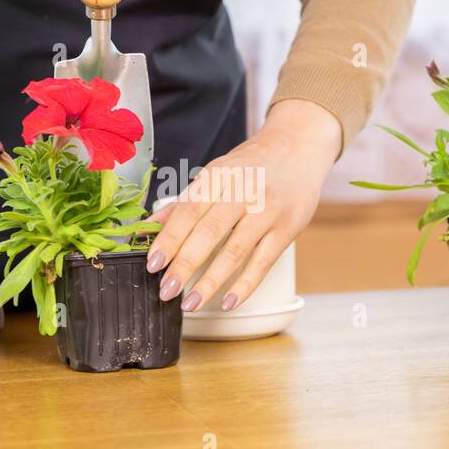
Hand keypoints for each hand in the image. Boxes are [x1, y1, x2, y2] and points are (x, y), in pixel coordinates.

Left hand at [147, 99, 342, 311]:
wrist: (300, 145)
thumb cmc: (253, 164)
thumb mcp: (217, 172)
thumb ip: (185, 201)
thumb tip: (149, 228)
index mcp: (219, 175)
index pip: (189, 210)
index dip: (169, 239)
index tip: (153, 263)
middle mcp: (244, 191)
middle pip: (209, 232)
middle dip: (185, 264)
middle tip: (166, 290)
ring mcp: (268, 211)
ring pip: (235, 250)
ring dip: (211, 280)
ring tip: (191, 303)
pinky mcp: (287, 229)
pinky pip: (263, 262)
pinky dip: (245, 285)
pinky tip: (228, 301)